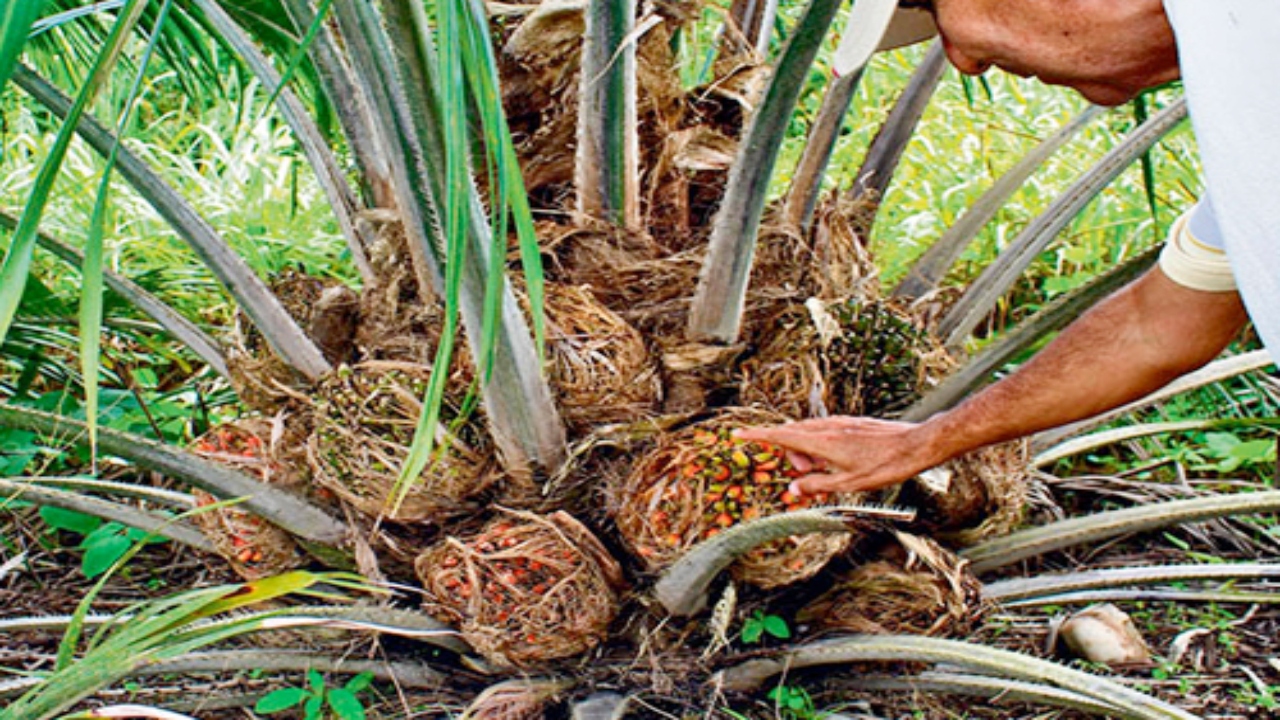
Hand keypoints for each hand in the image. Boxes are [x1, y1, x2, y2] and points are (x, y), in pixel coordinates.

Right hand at [735, 416, 942, 495]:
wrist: (915, 445)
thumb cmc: (884, 465)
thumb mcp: (848, 484)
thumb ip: (817, 485)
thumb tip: (794, 487)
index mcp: (823, 441)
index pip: (781, 436)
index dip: (757, 436)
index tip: (738, 434)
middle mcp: (828, 427)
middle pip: (793, 437)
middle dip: (792, 457)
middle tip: (807, 478)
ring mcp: (839, 423)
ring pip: (809, 435)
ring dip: (808, 455)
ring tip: (825, 474)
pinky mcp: (850, 424)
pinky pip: (824, 433)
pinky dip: (821, 448)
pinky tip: (836, 463)